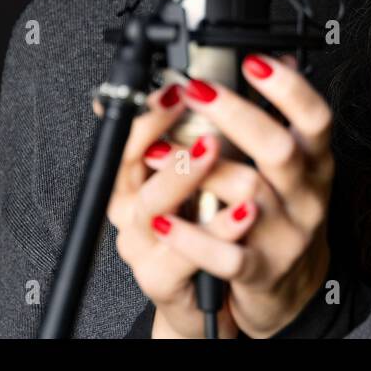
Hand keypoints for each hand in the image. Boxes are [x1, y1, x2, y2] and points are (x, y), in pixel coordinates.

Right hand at [97, 81, 259, 337]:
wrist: (211, 299)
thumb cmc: (200, 229)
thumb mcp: (197, 174)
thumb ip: (203, 126)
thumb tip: (223, 71)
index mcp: (133, 180)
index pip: (125, 136)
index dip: (148, 111)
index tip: (176, 86)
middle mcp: (132, 211)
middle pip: (131, 167)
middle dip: (162, 132)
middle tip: (195, 105)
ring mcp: (145, 248)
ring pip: (153, 209)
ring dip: (185, 176)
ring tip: (213, 150)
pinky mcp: (167, 282)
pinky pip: (189, 256)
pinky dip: (218, 232)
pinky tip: (244, 213)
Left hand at [162, 54, 334, 337]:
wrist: (288, 285)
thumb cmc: (279, 213)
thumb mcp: (289, 163)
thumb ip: (278, 114)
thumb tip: (272, 57)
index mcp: (314, 162)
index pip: (315, 118)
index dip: (289, 88)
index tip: (254, 61)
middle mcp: (306, 195)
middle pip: (279, 148)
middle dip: (234, 113)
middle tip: (195, 90)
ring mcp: (287, 234)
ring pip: (249, 194)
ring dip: (198, 169)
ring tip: (157, 150)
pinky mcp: (262, 270)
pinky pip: (227, 255)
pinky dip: (192, 237)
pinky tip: (163, 219)